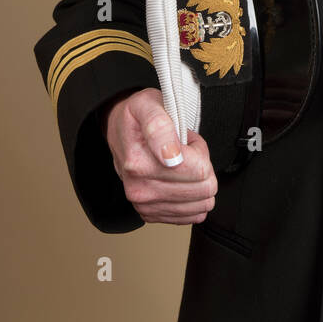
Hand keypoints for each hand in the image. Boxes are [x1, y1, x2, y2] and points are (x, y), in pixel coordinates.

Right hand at [101, 87, 217, 225]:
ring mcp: (144, 204)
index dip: (200, 151)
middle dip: (202, 167)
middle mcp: (139, 188)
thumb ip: (161, 126)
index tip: (186, 142)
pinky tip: (179, 181)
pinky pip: (190, 216)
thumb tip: (171, 156)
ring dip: (197, 183)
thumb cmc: (137, 118)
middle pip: (203, 189)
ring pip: (201, 205)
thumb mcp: (149, 105)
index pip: (199, 170)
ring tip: (182, 165)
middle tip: (186, 152)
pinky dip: (192, 198)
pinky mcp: (150, 214)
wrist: (119, 131)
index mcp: (139, 162)